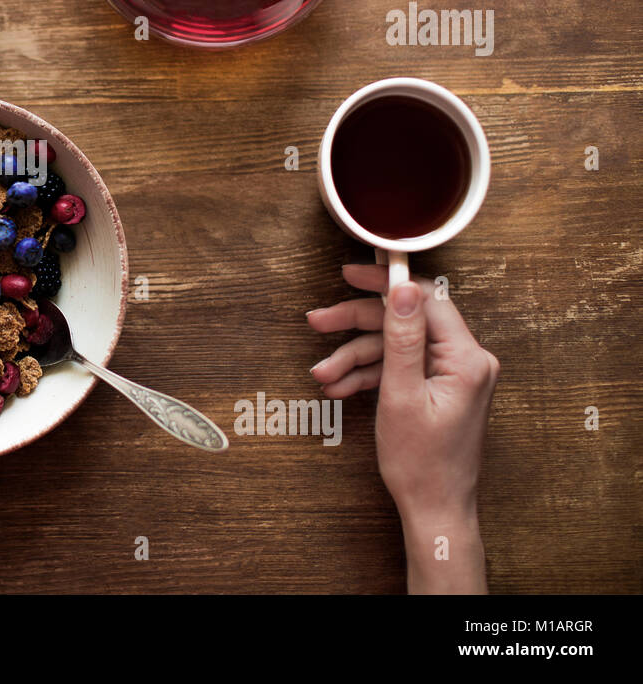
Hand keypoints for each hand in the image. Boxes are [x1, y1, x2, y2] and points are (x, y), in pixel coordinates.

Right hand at [306, 264, 499, 592]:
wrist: (435, 509)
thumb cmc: (423, 463)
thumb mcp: (401, 395)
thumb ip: (402, 338)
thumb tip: (403, 289)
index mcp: (467, 358)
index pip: (425, 299)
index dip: (386, 283)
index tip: (351, 275)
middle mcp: (466, 361)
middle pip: (404, 322)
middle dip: (357, 325)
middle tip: (318, 322)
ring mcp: (453, 375)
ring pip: (395, 347)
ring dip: (355, 357)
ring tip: (323, 374)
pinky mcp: (439, 388)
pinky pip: (400, 368)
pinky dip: (369, 375)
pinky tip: (340, 387)